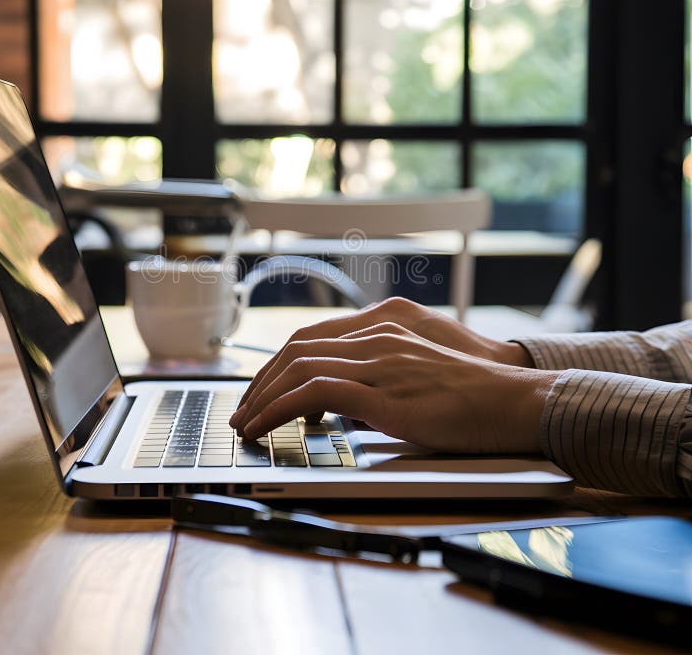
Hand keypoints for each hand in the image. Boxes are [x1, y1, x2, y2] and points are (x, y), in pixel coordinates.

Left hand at [234, 297, 532, 417]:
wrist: (517, 402)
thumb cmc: (473, 399)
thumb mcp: (416, 381)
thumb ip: (377, 384)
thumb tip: (342, 407)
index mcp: (383, 331)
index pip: (311, 340)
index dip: (277, 366)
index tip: (260, 392)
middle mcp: (376, 339)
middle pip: (296, 350)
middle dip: (260, 381)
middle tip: (242, 411)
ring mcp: (379, 363)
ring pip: (298, 368)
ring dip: (262, 397)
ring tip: (244, 424)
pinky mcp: (384, 394)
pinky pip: (314, 394)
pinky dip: (280, 408)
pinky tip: (266, 426)